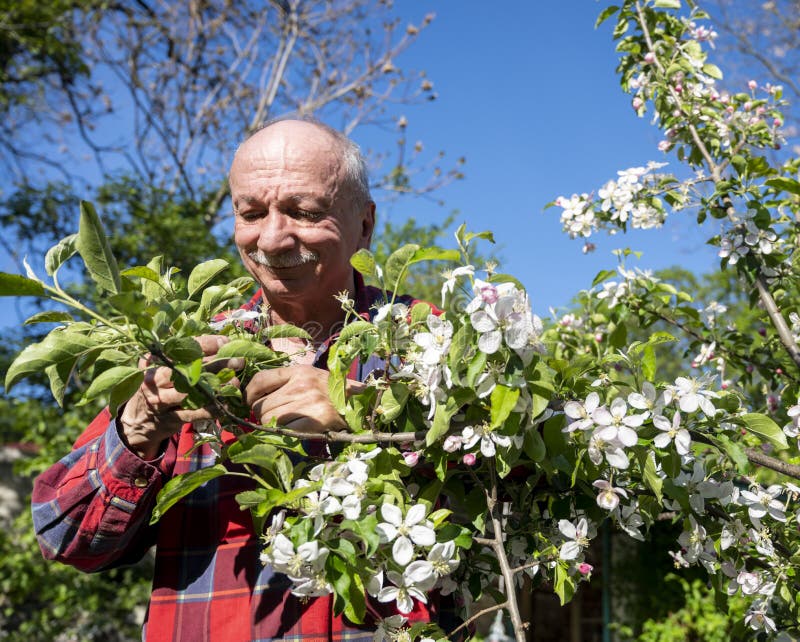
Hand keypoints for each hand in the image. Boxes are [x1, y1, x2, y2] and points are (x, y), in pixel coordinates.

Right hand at [119, 335, 240, 459]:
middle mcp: (154, 379)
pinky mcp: (168, 418)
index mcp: (154, 360)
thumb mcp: (165, 367)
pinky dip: (210, 409)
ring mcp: (160, 400)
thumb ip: (187, 355)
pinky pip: (193, 414)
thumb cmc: (159, 386)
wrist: (138, 419)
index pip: (181, 348)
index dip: (206, 344)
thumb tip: (222, 342)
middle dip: (216, 364)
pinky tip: (225, 404)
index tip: (225, 342)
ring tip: (234, 383)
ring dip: (216, 388)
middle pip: (188, 369)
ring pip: (191, 393)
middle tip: (238, 361)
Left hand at [244, 365, 362, 433]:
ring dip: (271, 425)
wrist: (358, 403)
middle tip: (273, 415)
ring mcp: (308, 403)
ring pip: (269, 419)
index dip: (249, 394)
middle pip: (261, 405)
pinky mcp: (314, 421)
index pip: (260, 380)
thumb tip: (254, 396)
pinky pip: (283, 430)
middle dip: (262, 413)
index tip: (250, 401)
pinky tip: (292, 429)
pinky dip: (283, 433)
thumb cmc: (330, 390)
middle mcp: (301, 385)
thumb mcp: (309, 376)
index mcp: (299, 371)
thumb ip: (285, 381)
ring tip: (285, 422)